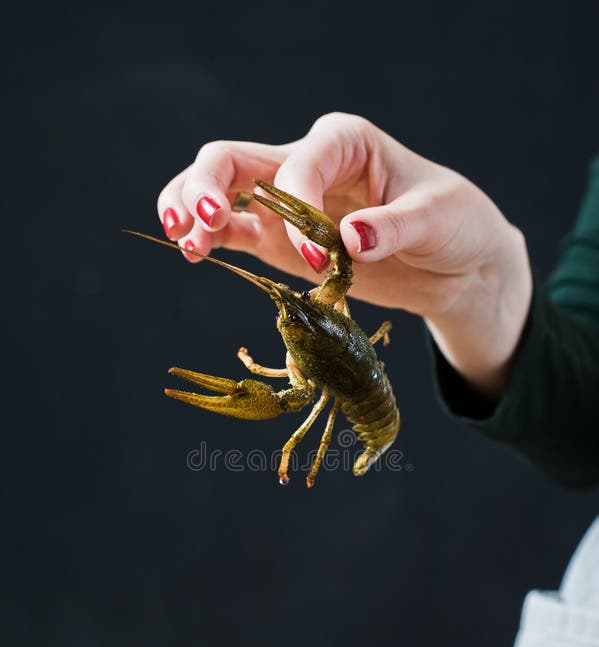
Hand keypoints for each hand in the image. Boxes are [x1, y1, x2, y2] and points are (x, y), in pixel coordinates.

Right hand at [158, 113, 531, 397]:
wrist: (456, 264)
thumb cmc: (454, 223)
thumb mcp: (437, 219)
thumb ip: (394, 227)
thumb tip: (349, 239)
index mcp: (345, 142)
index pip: (300, 162)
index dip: (297, 206)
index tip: (318, 258)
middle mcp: (307, 165)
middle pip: (234, 159)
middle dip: (207, 185)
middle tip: (198, 222)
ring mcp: (287, 204)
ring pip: (221, 191)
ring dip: (192, 209)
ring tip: (184, 240)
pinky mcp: (282, 242)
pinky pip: (236, 233)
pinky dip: (210, 240)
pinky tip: (194, 252)